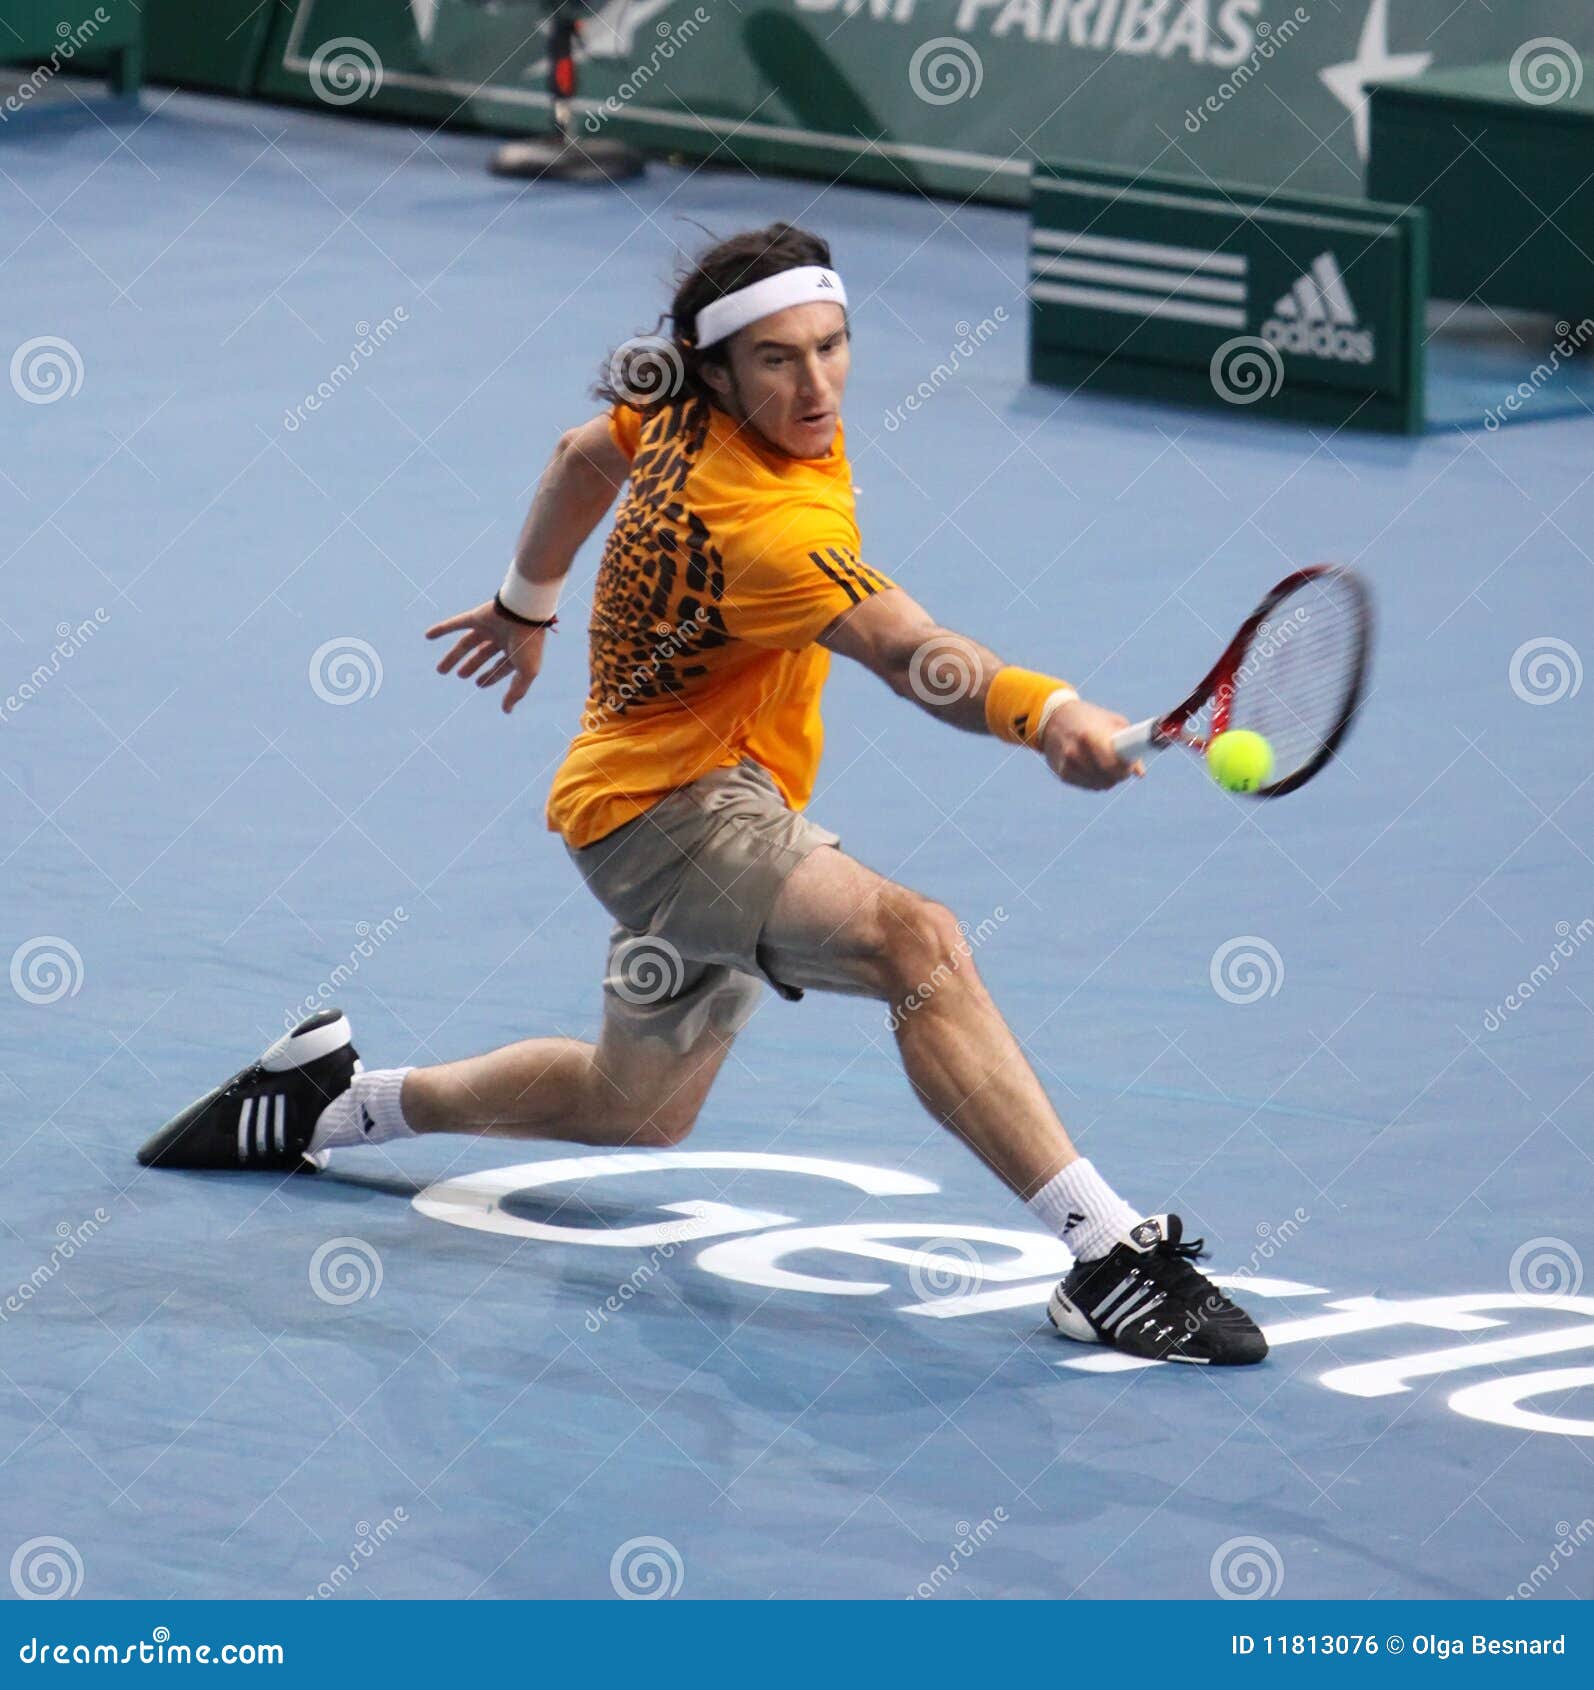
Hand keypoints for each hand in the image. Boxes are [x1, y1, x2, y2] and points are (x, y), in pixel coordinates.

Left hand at [425, 600, 546, 714]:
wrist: (524, 611)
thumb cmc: (529, 643)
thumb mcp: (526, 671)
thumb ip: (516, 691)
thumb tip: (506, 711)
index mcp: (515, 651)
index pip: (501, 666)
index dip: (491, 676)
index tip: (479, 684)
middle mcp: (501, 639)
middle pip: (482, 654)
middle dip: (471, 666)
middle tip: (459, 676)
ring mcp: (488, 627)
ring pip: (467, 643)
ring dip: (453, 656)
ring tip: (440, 670)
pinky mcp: (477, 616)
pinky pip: (456, 623)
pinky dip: (442, 629)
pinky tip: (428, 636)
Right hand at [1038, 697, 1142, 790]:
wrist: (1053, 718)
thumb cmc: (1089, 718)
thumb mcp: (1110, 721)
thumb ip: (1128, 743)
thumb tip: (1140, 773)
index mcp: (1089, 736)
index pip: (1114, 764)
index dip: (1126, 767)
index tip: (1130, 764)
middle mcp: (1076, 753)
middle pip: (1108, 777)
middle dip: (1120, 774)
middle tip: (1125, 768)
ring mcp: (1068, 765)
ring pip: (1099, 784)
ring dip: (1109, 779)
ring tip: (1111, 766)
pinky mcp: (1063, 774)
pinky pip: (1088, 786)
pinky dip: (1096, 780)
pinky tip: (1097, 769)